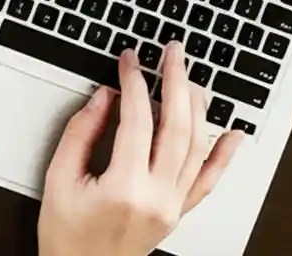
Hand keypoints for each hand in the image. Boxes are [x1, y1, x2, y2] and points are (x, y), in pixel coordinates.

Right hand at [38, 43, 244, 255]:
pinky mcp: (177, 213)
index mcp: (124, 188)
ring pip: (197, 148)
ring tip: (191, 78)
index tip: (130, 61)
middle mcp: (157, 197)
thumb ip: (80, 135)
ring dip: (198, 108)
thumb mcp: (58, 181)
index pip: (138, 120)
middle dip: (177, 82)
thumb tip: (102, 98)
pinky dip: (224, 156)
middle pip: (177, 127)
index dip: (135, 83)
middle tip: (173, 54)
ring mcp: (172, 206)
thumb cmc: (66, 236)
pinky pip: (208, 182)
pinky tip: (233, 133)